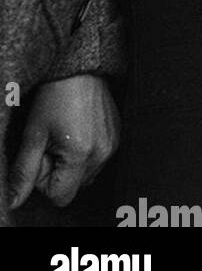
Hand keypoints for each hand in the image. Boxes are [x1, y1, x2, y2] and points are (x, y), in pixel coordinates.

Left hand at [9, 74, 118, 209]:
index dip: (44, 181)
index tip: (42, 154)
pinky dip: (85, 153)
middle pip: (74, 187)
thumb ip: (23, 173)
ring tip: (65, 135)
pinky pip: (98, 159)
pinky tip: (78, 131)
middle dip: (59, 172)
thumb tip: (14, 200)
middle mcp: (103, 153)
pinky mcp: (118, 136)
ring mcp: (113, 145)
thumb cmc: (55, 97)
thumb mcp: (32, 135)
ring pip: (86, 175)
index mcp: (81, 155)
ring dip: (72, 164)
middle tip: (52, 142)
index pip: (60, 196)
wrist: (79, 70)